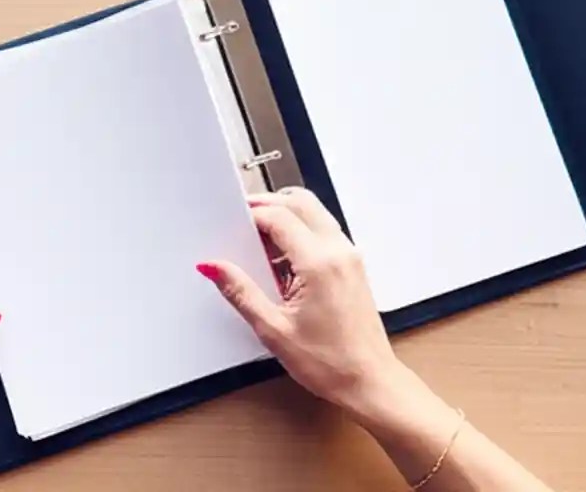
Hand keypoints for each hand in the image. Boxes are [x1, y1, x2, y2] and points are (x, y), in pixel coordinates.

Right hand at [196, 189, 405, 419]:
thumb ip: (240, 291)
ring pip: (315, 213)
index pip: (278, 216)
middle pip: (300, 202)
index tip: (231, 224)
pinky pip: (324, 232)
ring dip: (286, 217)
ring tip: (262, 247)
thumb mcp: (273, 329)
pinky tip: (283, 262)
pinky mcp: (353, 266)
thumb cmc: (332, 364)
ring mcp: (350, 257)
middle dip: (268, 205)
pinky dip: (301, 233)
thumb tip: (215, 268)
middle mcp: (339, 253)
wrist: (370, 382)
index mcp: (319, 264)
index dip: (250, 215)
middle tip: (243, 222)